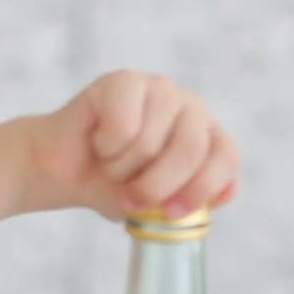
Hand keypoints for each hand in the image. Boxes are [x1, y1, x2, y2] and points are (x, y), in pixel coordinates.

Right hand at [24, 70, 240, 219]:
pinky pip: (123, 125)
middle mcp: (190, 109)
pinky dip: (106, 146)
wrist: (63, 170)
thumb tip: (231, 191)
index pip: (226, 157)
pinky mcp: (125, 80)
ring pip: (151, 141)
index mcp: (206, 138)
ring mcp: (159, 90)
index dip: (203, 187)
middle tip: (131, 200)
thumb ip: (193, 201)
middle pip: (191, 149)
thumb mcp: (157, 207)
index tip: (171, 214)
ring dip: (123, 168)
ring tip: (112, 165)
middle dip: (157, 185)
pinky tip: (98, 141)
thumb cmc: (113, 186)